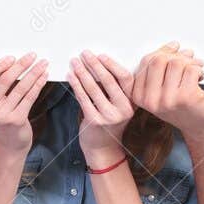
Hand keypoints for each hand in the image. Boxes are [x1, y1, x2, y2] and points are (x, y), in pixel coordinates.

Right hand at [0, 54, 47, 156]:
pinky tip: (43, 77)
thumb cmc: (2, 119)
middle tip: (31, 56)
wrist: (8, 145)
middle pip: (4, 80)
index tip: (12, 58)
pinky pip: (29, 97)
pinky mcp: (16, 120)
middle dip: (20, 65)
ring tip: (42, 64)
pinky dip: (38, 85)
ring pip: (20, 88)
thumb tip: (14, 63)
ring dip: (33, 73)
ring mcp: (2, 115)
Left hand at [68, 51, 134, 171]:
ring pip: (93, 89)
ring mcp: (109, 116)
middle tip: (85, 54)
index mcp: (132, 103)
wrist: (103, 148)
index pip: (126, 78)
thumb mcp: (118, 106)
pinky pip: (83, 99)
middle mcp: (123, 109)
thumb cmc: (109, 123)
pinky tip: (71, 77)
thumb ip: (113, 90)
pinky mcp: (95, 121)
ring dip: (82, 73)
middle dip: (94, 65)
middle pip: (108, 81)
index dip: (112, 65)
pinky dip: (76, 85)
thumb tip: (98, 64)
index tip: (101, 56)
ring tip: (75, 63)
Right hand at [132, 43, 203, 133]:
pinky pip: (191, 70)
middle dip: (177, 56)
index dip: (163, 52)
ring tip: (195, 71)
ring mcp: (167, 100)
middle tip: (188, 61)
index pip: (146, 61)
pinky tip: (199, 78)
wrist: (198, 126)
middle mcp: (150, 100)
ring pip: (176, 63)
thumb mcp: (162, 87)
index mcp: (139, 95)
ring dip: (190, 63)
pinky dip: (198, 70)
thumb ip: (161, 68)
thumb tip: (173, 46)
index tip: (174, 51)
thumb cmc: (181, 106)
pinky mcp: (185, 98)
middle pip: (159, 60)